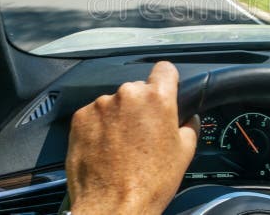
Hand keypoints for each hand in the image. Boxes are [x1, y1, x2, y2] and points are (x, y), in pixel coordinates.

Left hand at [65, 61, 199, 214]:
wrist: (113, 206)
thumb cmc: (150, 183)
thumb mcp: (184, 153)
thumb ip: (189, 125)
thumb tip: (188, 118)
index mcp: (157, 98)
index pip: (165, 69)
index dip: (167, 80)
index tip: (165, 89)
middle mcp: (127, 95)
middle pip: (137, 89)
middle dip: (141, 106)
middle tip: (143, 133)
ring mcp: (100, 105)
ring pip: (114, 103)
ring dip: (118, 117)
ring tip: (121, 146)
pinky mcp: (80, 118)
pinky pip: (94, 115)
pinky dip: (99, 127)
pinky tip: (105, 149)